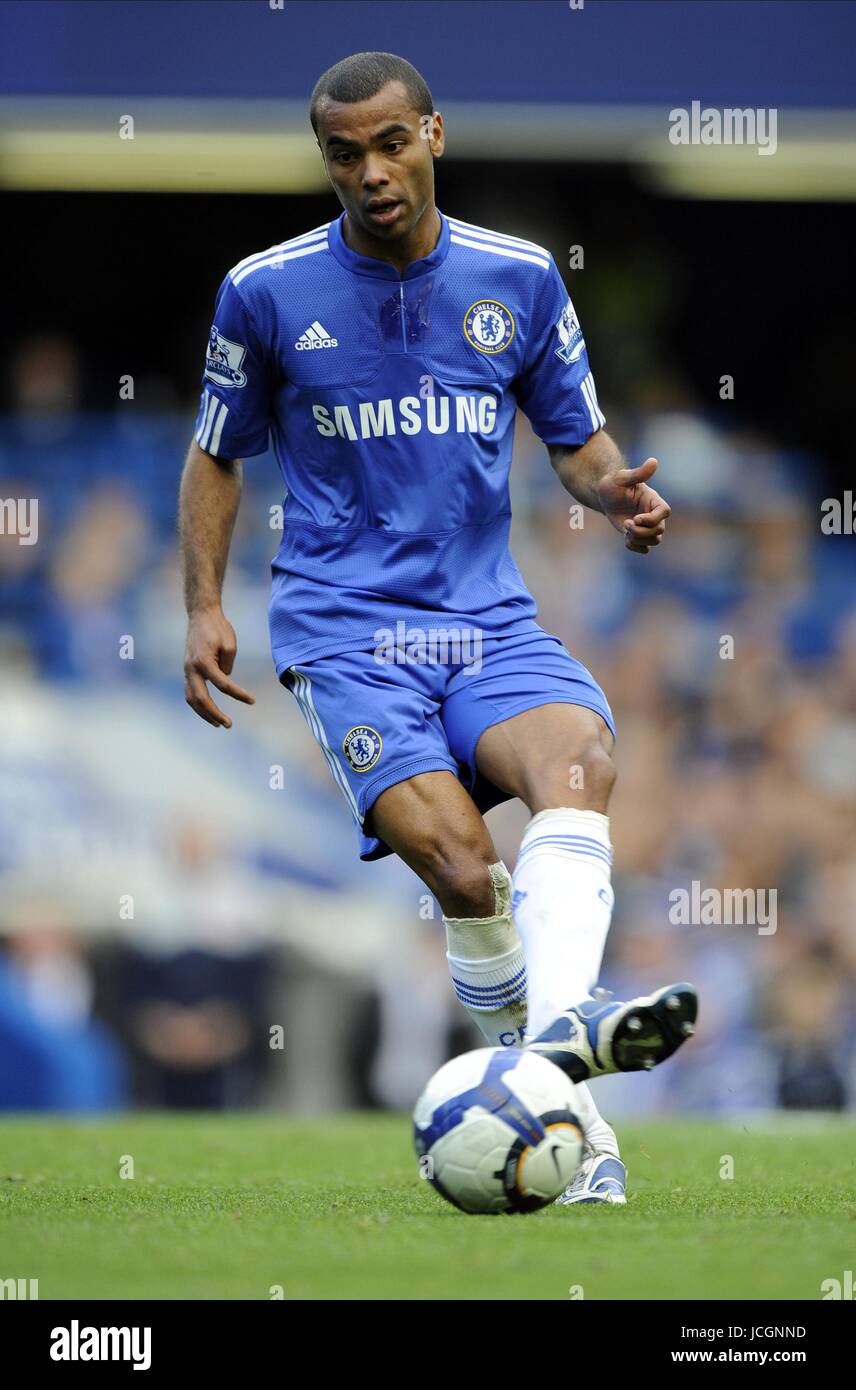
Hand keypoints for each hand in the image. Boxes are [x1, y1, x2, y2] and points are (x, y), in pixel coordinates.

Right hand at [184, 607, 254, 727]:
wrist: (201, 615)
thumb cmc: (218, 628)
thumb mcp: (230, 644)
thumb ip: (228, 665)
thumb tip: (225, 679)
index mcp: (203, 661)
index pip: (223, 684)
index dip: (239, 694)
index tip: (252, 701)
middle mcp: (191, 668)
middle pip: (201, 699)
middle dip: (214, 714)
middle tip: (229, 725)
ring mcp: (187, 670)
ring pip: (191, 699)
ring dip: (204, 713)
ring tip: (218, 723)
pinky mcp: (188, 670)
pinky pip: (190, 692)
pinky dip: (198, 704)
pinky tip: (208, 711)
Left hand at [597, 457, 670, 553]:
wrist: (605, 495)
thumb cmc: (614, 483)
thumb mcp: (623, 477)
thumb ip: (639, 473)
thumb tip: (653, 461)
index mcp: (654, 500)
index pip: (664, 512)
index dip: (652, 519)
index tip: (635, 518)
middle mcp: (654, 514)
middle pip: (659, 531)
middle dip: (641, 531)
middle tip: (625, 524)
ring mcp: (648, 526)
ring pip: (654, 541)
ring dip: (638, 539)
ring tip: (625, 529)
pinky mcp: (639, 535)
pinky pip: (644, 549)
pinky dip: (635, 547)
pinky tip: (624, 537)